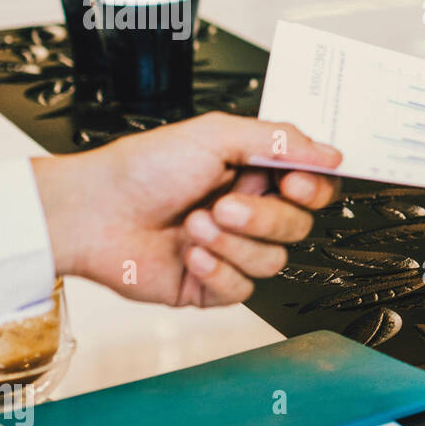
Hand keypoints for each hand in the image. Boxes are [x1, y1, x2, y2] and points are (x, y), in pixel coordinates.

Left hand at [31, 111, 341, 305]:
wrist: (93, 213)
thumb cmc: (143, 168)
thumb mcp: (216, 135)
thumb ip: (280, 140)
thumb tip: (331, 153)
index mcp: (255, 173)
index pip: (314, 188)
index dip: (314, 190)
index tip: (294, 183)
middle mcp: (249, 212)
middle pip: (299, 226)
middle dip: (263, 218)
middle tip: (226, 204)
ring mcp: (232, 251)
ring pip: (274, 262)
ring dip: (233, 244)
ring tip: (194, 226)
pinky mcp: (212, 285)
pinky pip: (243, 290)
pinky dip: (217, 271)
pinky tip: (189, 255)